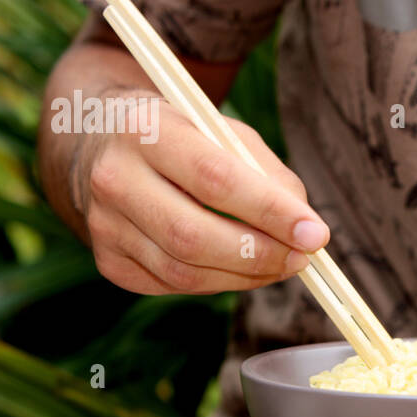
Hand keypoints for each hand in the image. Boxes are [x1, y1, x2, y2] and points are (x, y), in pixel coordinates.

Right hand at [73, 89, 328, 293]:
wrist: (101, 142)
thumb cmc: (182, 135)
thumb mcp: (223, 130)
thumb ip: (268, 174)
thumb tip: (305, 229)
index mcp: (145, 130)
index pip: (214, 179)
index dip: (270, 212)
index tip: (315, 233)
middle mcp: (114, 178)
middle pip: (193, 236)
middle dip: (259, 254)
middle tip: (303, 259)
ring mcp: (104, 225)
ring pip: (185, 272)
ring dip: (245, 277)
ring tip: (282, 265)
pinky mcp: (108, 261)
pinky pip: (174, 285)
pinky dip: (218, 282)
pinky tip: (240, 268)